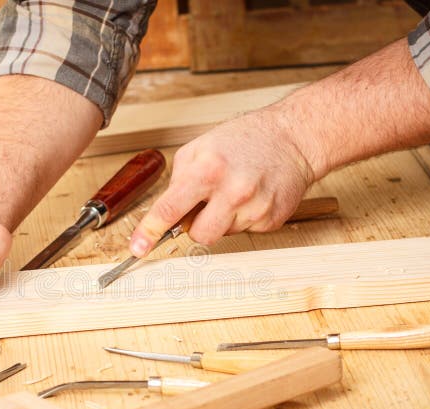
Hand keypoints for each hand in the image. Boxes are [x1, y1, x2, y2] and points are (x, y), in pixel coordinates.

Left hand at [128, 107, 315, 256]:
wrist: (292, 138)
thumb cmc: (244, 140)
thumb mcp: (200, 148)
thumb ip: (179, 180)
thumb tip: (167, 213)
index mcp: (207, 170)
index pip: (170, 209)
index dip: (150, 231)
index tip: (137, 248)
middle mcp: (233, 192)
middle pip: (199, 235)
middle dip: (198, 224)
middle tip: (208, 202)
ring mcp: (255, 208)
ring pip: (223, 234)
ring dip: (222, 219)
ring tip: (235, 193)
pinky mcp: (272, 220)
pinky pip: (245, 231)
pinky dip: (244, 218)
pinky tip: (253, 196)